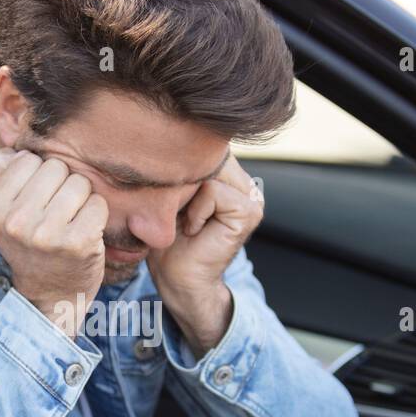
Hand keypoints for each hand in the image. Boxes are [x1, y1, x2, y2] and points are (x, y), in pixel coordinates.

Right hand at [0, 147, 107, 337]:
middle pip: (56, 168)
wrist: (51, 294)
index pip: (27, 160)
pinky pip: (98, 203)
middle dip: (62, 185)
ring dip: (81, 199)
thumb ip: (4, 174)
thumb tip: (17, 147)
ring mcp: (47, 235)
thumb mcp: (4, 213)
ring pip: (79, 183)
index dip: (38, 175)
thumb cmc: (31, 244)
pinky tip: (85, 232)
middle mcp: (16, 223)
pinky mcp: (78, 244)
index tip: (38, 200)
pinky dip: (96, 214)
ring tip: (71, 221)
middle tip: (57, 213)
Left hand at [146, 153, 261, 354]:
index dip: (176, 166)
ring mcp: (251, 196)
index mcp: (227, 175)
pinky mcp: (249, 211)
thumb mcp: (167, 195)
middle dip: (181, 180)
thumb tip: (164, 135)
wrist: (178, 281)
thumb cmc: (166, 241)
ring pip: (208, 171)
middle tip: (174, 212)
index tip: (167, 199)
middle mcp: (243, 182)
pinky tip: (193, 229)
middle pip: (205, 156)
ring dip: (187, 197)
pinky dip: (196, 211)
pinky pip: (213, 191)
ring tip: (186, 222)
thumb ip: (176, 168)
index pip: (201, 148)